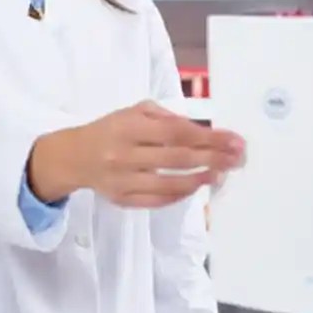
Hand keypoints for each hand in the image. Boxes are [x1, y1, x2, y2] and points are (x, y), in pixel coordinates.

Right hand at [39, 101, 243, 208]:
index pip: (176, 132)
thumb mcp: (134, 112)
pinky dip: (180, 194)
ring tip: (222, 174)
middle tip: (238, 158)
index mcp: (129, 126)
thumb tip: (200, 130)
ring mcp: (123, 180)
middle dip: (213, 158)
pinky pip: (157, 200)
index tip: (234, 139)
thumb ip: (165, 117)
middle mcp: (125, 154)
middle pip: (178, 158)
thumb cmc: (111, 130)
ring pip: (169, 183)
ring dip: (201, 179)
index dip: (208, 137)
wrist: (74, 157)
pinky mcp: (122, 200)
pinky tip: (197, 187)